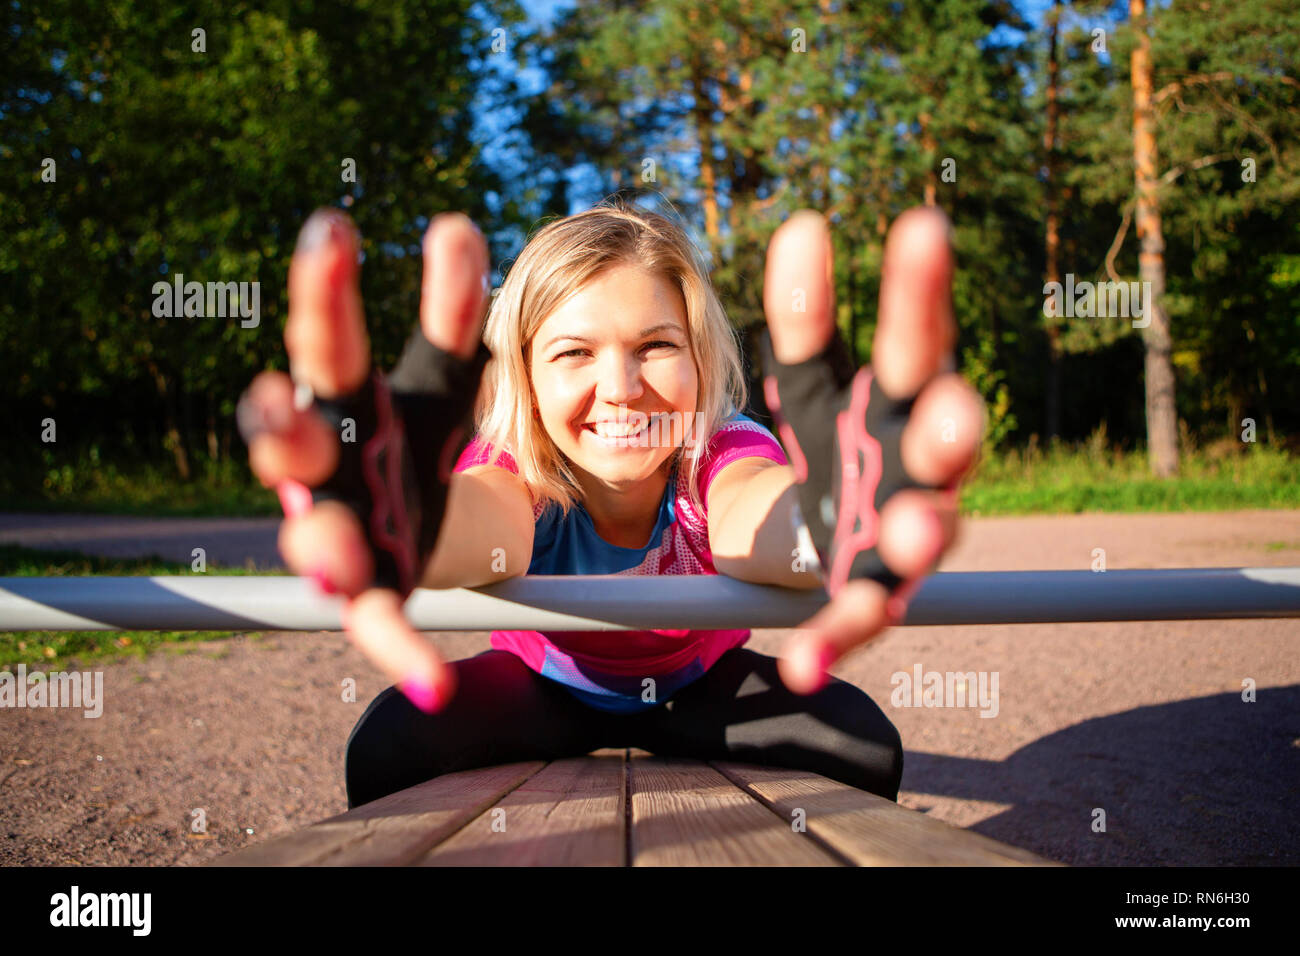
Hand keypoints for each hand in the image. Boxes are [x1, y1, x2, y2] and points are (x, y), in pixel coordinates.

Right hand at [238, 209, 490, 711]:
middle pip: (287, 441)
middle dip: (279, 425)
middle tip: (277, 401)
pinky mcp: (371, 590)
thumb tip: (458, 224)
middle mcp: (321, 467)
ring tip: (342, 550)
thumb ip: (450, 315)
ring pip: (315, 539)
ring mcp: (338, 531)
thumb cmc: (403, 439)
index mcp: (340, 403)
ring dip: (322, 545)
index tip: (334, 228)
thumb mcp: (437, 382)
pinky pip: (378, 625)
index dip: (324, 293)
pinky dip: (403, 654)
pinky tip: (436, 686)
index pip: (326, 343)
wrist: (403, 518)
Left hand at [759, 208, 984, 693]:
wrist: (838, 526)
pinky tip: (804, 664)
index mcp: (906, 401)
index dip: (921, 291)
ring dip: (918, 536)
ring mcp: (907, 533)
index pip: (919, 340)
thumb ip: (804, 318)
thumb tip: (803, 226)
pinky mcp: (875, 592)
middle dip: (951, 429)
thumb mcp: (811, 383)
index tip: (920, 225)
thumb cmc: (839, 441)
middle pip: (948, 443)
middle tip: (947, 411)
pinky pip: (860, 616)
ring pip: (926, 535)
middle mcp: (923, 466)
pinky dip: (835, 640)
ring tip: (904, 535)